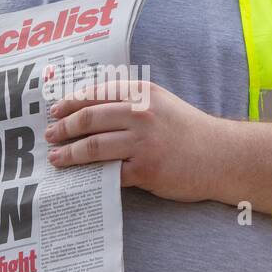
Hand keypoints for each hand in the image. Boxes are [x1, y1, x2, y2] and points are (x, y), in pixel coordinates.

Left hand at [44, 77, 218, 201]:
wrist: (221, 156)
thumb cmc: (190, 131)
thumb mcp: (161, 103)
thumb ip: (131, 102)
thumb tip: (92, 110)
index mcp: (142, 93)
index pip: (97, 94)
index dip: (71, 103)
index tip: (55, 111)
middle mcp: (141, 113)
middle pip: (89, 119)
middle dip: (64, 128)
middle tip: (49, 135)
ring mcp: (143, 142)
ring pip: (94, 146)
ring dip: (69, 153)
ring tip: (56, 158)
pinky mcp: (146, 169)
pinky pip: (109, 173)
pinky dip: (91, 176)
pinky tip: (80, 178)